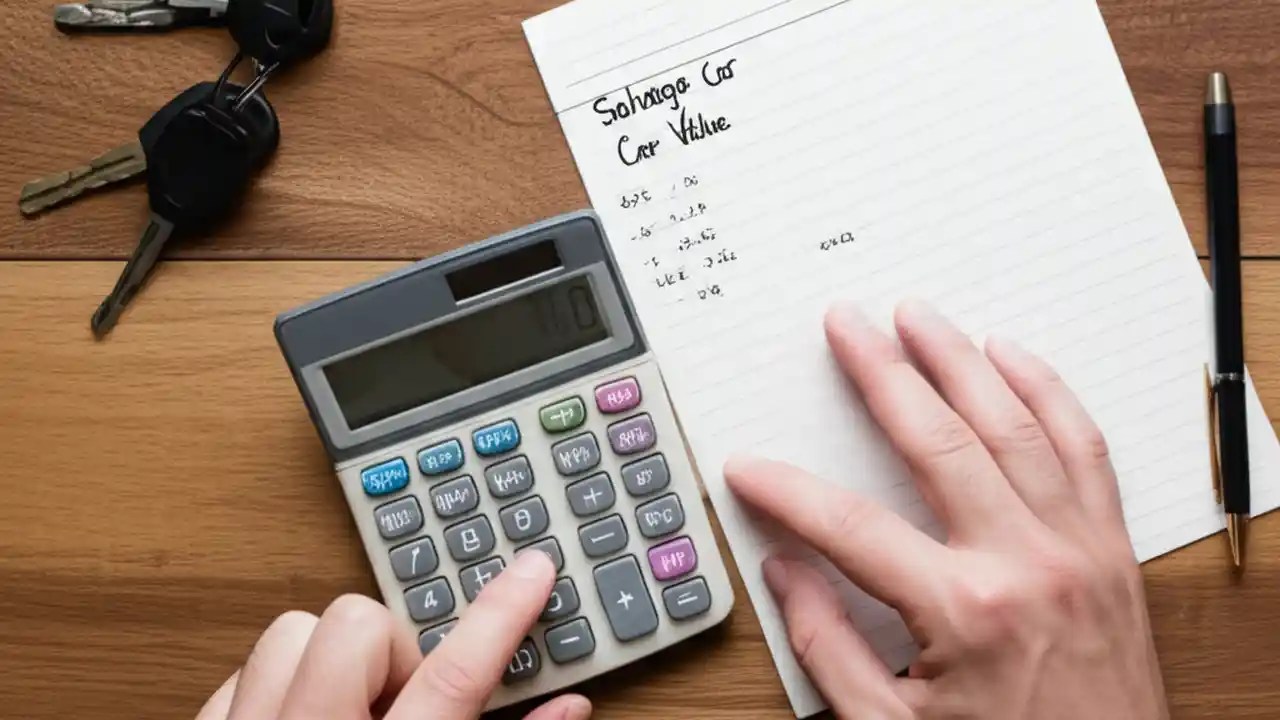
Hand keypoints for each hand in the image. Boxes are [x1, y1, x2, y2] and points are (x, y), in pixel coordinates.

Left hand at [194, 550, 590, 719]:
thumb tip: (564, 712)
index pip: (456, 675)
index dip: (503, 613)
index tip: (531, 570)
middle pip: (355, 627)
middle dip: (393, 647)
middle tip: (409, 695)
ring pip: (287, 635)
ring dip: (330, 658)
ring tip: (357, 710)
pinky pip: (237, 678)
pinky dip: (276, 689)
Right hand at [725, 300, 1169, 719]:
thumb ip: (829, 650)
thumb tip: (787, 573)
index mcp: (963, 612)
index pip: (849, 528)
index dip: (786, 491)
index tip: (747, 467)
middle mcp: (1025, 563)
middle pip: (937, 440)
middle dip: (882, 373)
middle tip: (846, 324)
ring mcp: (1076, 548)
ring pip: (1015, 424)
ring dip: (964, 361)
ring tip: (921, 317)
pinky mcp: (1110, 548)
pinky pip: (1085, 448)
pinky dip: (1050, 393)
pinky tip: (1016, 358)